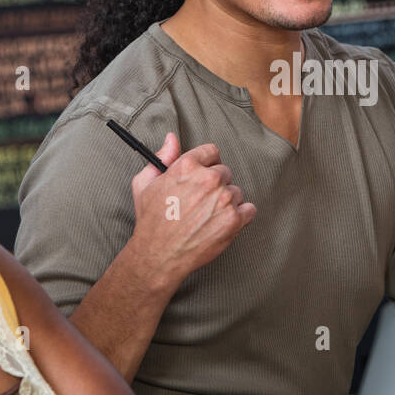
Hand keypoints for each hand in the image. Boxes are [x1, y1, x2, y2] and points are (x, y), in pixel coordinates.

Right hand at [126, 133, 256, 290]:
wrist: (159, 255)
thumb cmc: (151, 221)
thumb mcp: (145, 184)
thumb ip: (162, 158)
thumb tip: (171, 139)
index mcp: (187, 166)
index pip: (211, 152)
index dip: (207, 164)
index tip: (202, 176)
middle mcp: (208, 179)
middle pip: (225, 172)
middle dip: (215, 186)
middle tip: (201, 203)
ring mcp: (224, 199)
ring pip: (236, 192)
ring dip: (227, 202)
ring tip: (207, 217)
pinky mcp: (234, 219)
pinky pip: (249, 210)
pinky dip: (240, 217)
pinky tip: (221, 223)